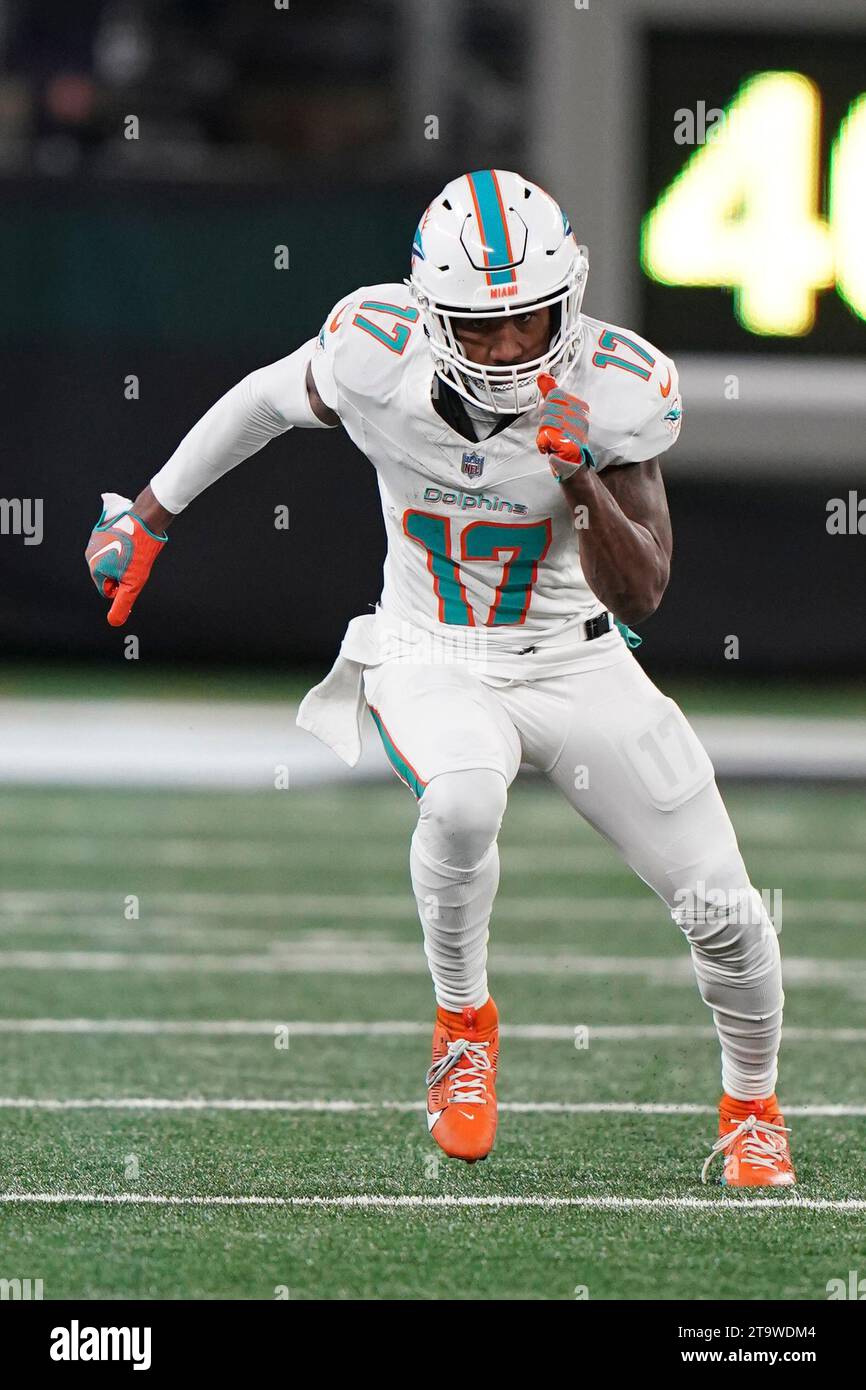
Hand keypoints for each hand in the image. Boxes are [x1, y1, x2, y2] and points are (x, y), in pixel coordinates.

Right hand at [85, 492, 167, 626]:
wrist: (145, 520)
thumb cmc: (140, 553)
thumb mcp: (134, 584)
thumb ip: (122, 604)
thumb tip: (114, 622)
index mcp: (94, 569)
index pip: (107, 591)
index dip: (123, 587)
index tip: (133, 575)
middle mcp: (90, 554)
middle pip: (108, 575)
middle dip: (122, 573)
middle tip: (135, 562)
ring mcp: (95, 540)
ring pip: (110, 560)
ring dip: (122, 560)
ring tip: (134, 551)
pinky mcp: (102, 529)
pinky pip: (112, 545)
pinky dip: (121, 547)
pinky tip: (132, 541)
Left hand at [535, 373, 592, 481]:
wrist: (572, 466)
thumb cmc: (565, 440)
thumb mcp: (558, 413)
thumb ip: (551, 394)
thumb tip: (542, 375)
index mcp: (580, 407)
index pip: (555, 394)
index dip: (548, 407)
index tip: (554, 418)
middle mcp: (581, 417)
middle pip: (548, 407)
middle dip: (544, 422)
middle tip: (551, 433)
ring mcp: (576, 431)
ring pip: (545, 421)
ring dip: (542, 433)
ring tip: (551, 440)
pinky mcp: (569, 444)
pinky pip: (545, 436)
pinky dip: (542, 443)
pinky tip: (549, 448)